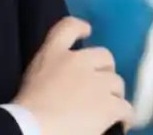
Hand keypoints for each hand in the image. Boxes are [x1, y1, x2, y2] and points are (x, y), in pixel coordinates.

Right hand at [12, 17, 133, 134]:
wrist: (34, 128)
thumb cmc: (26, 108)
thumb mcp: (31, 77)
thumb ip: (49, 69)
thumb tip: (62, 80)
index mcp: (53, 53)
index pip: (68, 27)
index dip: (80, 27)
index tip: (87, 31)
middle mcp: (79, 61)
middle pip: (104, 56)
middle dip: (105, 70)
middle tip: (100, 86)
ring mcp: (97, 82)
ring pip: (117, 83)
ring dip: (114, 94)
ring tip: (109, 108)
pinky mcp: (109, 105)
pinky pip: (126, 108)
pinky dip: (125, 116)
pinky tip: (121, 123)